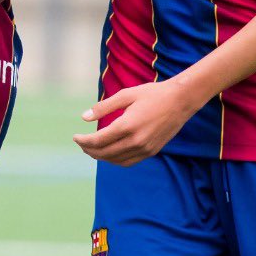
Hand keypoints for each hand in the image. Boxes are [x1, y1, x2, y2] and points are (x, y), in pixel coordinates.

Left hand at [71, 80, 199, 165]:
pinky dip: (115, 160)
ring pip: (116, 160)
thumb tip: (84, 117)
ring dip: (101, 157)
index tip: (75, 137)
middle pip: (105, 153)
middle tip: (80, 143)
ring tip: (91, 149)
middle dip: (89, 150)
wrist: (181, 101)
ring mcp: (145, 148)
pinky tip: (109, 153)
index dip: (83, 141)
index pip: (98, 141)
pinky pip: (129, 161)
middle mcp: (136, 140)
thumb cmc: (152, 94)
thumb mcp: (126, 95)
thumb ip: (104, 107)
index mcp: (127, 125)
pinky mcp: (152, 151)